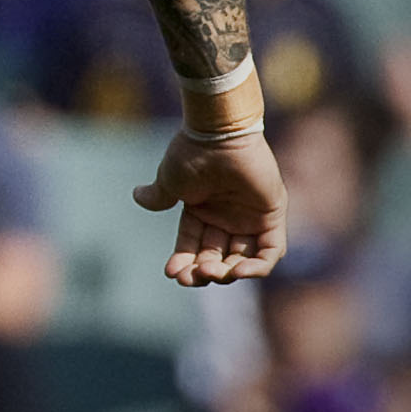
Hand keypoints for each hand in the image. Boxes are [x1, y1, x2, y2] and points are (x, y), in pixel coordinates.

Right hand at [132, 128, 287, 285]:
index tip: (171, 273)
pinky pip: (270, 251)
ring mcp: (251, 217)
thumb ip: (159, 195)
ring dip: (227, 272)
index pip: (193, 244)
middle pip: (217, 256)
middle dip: (204, 270)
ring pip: (241, 258)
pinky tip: (237, 272)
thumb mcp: (170, 180)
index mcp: (202, 209)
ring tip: (210, 272)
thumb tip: (137, 197)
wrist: (218, 135)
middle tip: (192, 277)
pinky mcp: (272, 216)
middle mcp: (227, 216)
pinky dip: (256, 267)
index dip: (183, 261)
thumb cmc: (193, 155)